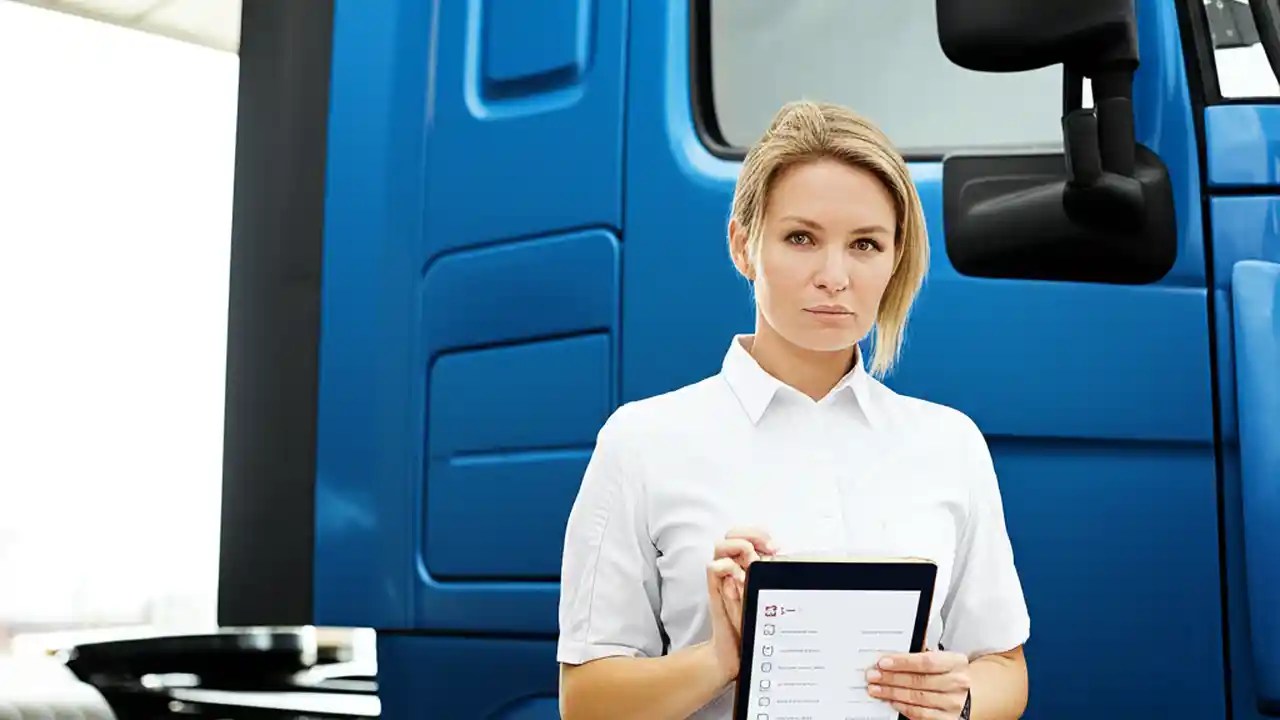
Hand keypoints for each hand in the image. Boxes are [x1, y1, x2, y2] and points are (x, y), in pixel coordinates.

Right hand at [703, 528, 775, 683]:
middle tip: (768, 549)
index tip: (775, 547)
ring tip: (752, 561)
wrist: (733, 653)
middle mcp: (732, 570)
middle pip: (732, 534)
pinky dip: (726, 567)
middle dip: (751, 535)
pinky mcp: (715, 592)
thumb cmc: (752, 626)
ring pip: (720, 546)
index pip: (747, 536)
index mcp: (745, 568)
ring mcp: (722, 580)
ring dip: (738, 547)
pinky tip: (740, 578)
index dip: (760, 534)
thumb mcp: (767, 600)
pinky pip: (713, 568)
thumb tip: (784, 561)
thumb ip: (771, 581)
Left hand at [865, 650, 970, 718]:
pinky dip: (904, 708)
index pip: (926, 661)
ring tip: (877, 689)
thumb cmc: (950, 673)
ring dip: (893, 693)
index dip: (902, 662)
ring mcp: (954, 703)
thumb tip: (891, 658)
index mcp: (956, 662)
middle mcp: (958, 683)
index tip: (883, 662)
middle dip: (891, 678)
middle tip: (873, 676)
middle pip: (919, 681)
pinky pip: (922, 714)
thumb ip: (920, 657)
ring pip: (918, 698)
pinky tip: (893, 702)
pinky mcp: (949, 719)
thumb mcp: (942, 660)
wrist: (970, 694)